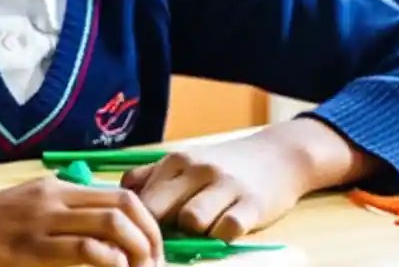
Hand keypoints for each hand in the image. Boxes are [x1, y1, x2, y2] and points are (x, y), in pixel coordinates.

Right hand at [0, 178, 162, 266]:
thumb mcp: (20, 211)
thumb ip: (56, 217)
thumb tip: (97, 241)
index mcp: (55, 188)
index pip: (121, 194)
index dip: (147, 222)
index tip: (154, 251)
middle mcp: (54, 199)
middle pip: (127, 207)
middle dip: (152, 238)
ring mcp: (42, 223)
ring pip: (114, 226)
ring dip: (139, 253)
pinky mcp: (29, 251)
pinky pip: (85, 252)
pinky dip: (110, 264)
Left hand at [121, 119, 374, 241]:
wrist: (279, 155)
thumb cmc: (224, 164)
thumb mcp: (187, 160)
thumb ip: (152, 174)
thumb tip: (120, 192)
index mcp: (177, 160)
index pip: (140, 199)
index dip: (139, 223)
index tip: (144, 235)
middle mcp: (198, 169)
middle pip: (160, 211)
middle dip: (161, 232)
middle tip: (169, 244)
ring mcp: (226, 185)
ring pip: (191, 221)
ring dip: (193, 234)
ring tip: (201, 232)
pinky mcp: (252, 204)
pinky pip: (226, 230)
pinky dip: (222, 236)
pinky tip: (225, 229)